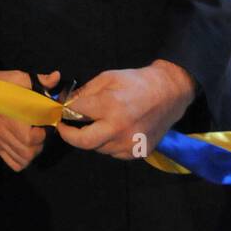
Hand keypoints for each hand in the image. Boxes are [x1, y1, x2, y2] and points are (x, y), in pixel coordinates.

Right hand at [0, 69, 60, 171]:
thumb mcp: (18, 77)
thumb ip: (39, 80)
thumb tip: (57, 76)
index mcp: (10, 119)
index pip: (30, 139)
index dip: (42, 134)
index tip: (43, 124)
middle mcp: (3, 134)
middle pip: (27, 153)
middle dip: (38, 145)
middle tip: (39, 132)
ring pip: (21, 160)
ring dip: (31, 153)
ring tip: (32, 140)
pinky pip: (11, 163)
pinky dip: (21, 160)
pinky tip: (23, 147)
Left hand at [56, 60, 195, 160]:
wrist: (168, 93)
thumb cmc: (136, 82)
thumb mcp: (108, 77)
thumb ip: (86, 92)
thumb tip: (68, 103)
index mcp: (110, 106)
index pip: (77, 112)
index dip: (67, 110)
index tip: (62, 110)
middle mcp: (119, 128)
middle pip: (83, 142)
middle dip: (69, 135)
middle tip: (64, 128)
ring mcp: (129, 143)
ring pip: (98, 148)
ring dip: (92, 138)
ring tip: (96, 124)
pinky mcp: (138, 152)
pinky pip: (113, 153)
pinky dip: (108, 143)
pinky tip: (113, 130)